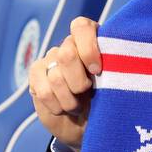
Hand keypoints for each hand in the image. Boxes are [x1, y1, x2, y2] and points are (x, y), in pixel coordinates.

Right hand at [29, 16, 101, 149]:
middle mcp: (69, 45)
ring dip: (70, 100)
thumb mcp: (115, 86)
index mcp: (93, 40)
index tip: (97, 71)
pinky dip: (56, 106)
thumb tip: (106, 69)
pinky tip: (62, 109)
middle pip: (66, 55)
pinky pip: (43, 91)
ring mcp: (50, 59)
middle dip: (78, 83)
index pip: (81, 27)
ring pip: (56, 77)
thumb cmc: (106, 102)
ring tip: (78, 106)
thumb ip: (111, 71)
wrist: (85, 124)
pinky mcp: (36, 74)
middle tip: (87, 93)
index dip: (87, 48)